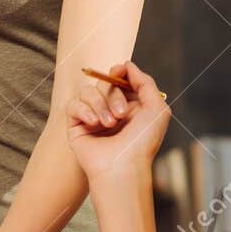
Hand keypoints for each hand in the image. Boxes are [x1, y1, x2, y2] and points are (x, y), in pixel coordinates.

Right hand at [67, 61, 169, 182]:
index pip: (120, 79)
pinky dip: (84, 111)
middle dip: (113, 94)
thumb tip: (127, 65)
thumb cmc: (142, 141)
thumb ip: (146, 83)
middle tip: (121, 115)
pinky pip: (74, 104)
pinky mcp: (77, 126)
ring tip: (109, 124)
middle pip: (104, 83)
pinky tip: (94, 124)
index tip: (119, 72)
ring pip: (88, 91)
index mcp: (131, 106)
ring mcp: (93, 118)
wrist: (123, 167)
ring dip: (100, 104)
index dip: (119, 73)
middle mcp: (111, 110)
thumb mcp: (156, 109)